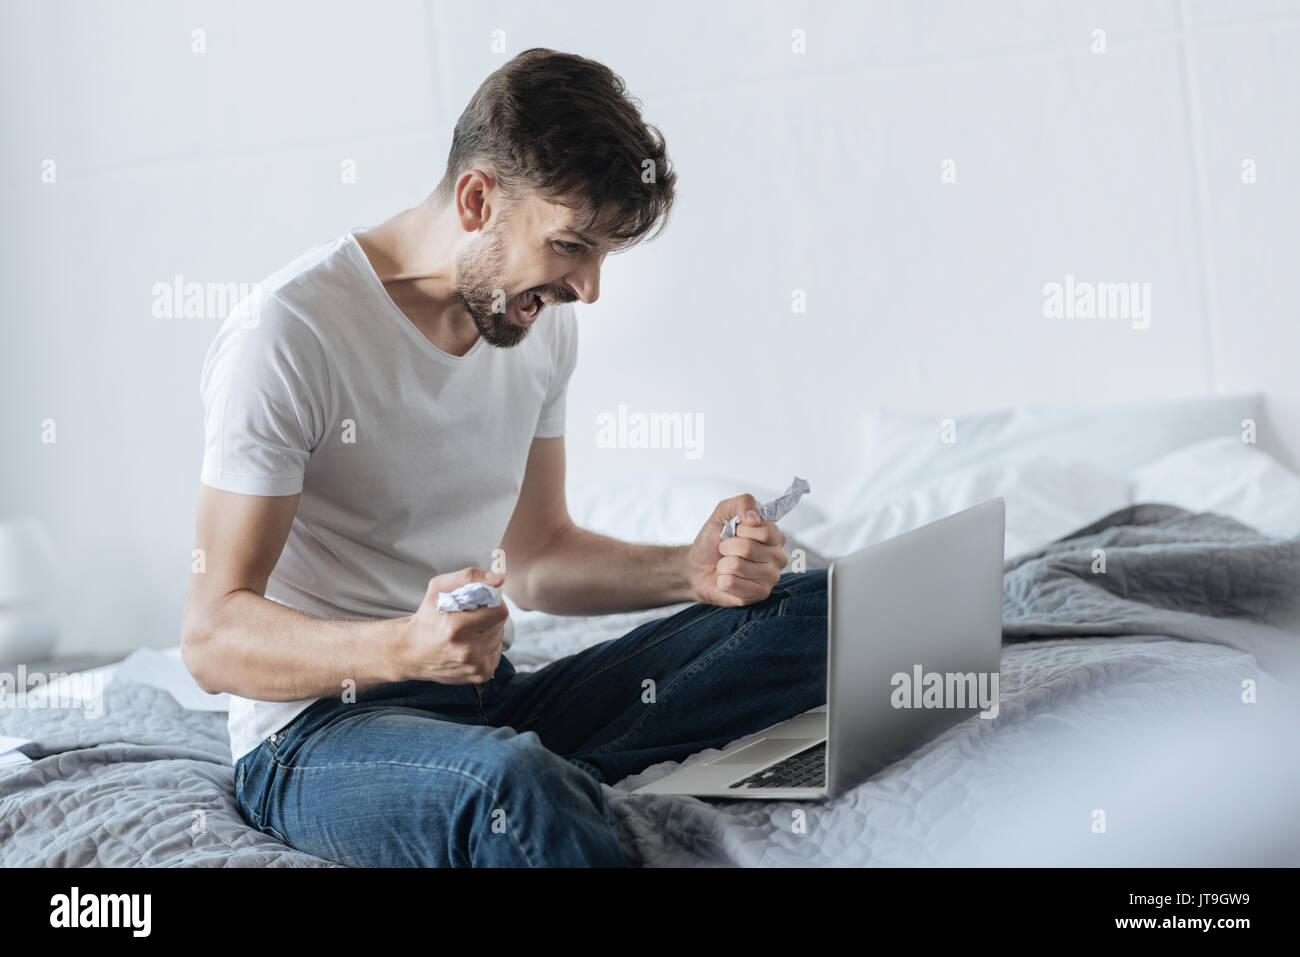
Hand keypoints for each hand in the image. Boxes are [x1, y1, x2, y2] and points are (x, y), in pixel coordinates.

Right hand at [397, 567, 507, 682]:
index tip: (481, 602)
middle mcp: (467, 651)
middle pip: (500, 624)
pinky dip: (487, 646)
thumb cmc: (426, 618)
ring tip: (467, 631)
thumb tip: (499, 579)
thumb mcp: (439, 588)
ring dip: (488, 631)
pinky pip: (496, 652)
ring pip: (499, 638)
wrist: (411, 653)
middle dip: (489, 617)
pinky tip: (469, 645)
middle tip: (470, 617)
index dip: (493, 603)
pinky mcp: (481, 675)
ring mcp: (475, 666)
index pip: (500, 611)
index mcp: (456, 627)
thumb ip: (469, 577)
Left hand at [685, 493, 787, 606]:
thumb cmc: (713, 540)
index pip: (766, 531)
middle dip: (727, 546)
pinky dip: (721, 580)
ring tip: (725, 564)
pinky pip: (732, 584)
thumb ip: (742, 503)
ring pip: (738, 566)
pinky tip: (725, 579)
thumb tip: (754, 516)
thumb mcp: (723, 513)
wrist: (697, 566)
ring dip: (723, 563)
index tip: (735, 531)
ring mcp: (771, 578)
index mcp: (775, 535)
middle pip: (749, 548)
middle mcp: (778, 557)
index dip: (742, 530)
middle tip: (726, 549)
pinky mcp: (759, 595)